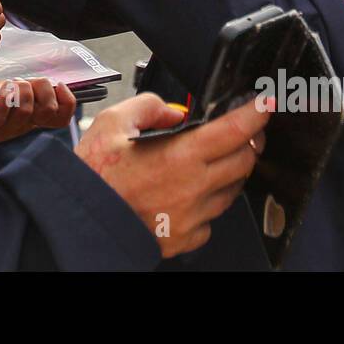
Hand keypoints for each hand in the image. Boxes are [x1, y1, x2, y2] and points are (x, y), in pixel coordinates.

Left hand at [0, 78, 75, 154]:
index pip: (63, 116)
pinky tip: (0, 92)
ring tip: (9, 85)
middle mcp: (22, 125)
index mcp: (31, 117)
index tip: (57, 85)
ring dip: (20, 91)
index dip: (67, 100)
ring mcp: (5, 129)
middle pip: (51, 112)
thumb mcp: (7, 96)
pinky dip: (3, 102)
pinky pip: (1, 118)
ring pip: (27, 112)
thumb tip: (39, 71)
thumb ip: (24, 87)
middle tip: (26, 82)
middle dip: (44, 89)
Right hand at [75, 93, 272, 257]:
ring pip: (231, 191)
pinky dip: (206, 206)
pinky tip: (186, 196)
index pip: (235, 130)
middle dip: (249, 142)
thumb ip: (148, 107)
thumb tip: (172, 112)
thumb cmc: (93, 175)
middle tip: (241, 132)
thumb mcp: (112, 122)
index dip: (256, 114)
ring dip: (228, 174)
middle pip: (245, 161)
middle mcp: (194, 187)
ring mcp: (193, 216)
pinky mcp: (186, 238)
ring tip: (206, 164)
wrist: (79, 222)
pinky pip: (210, 220)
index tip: (264, 105)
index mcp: (181, 154)